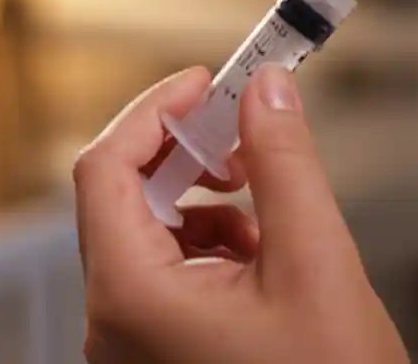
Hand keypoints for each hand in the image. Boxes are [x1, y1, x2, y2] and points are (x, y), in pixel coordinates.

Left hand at [73, 66, 407, 363]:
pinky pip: (157, 274)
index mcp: (132, 297)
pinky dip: (201, 243)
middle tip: (241, 127)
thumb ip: (284, 164)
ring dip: (196, 198)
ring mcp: (129, 346)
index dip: (152, 111)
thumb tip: (264, 90)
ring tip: (260, 200)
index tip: (204, 82)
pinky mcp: (155, 355)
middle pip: (118, 197)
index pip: (103, 169)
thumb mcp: (315, 263)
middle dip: (182, 152)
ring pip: (140, 234)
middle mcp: (112, 325)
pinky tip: (254, 249)